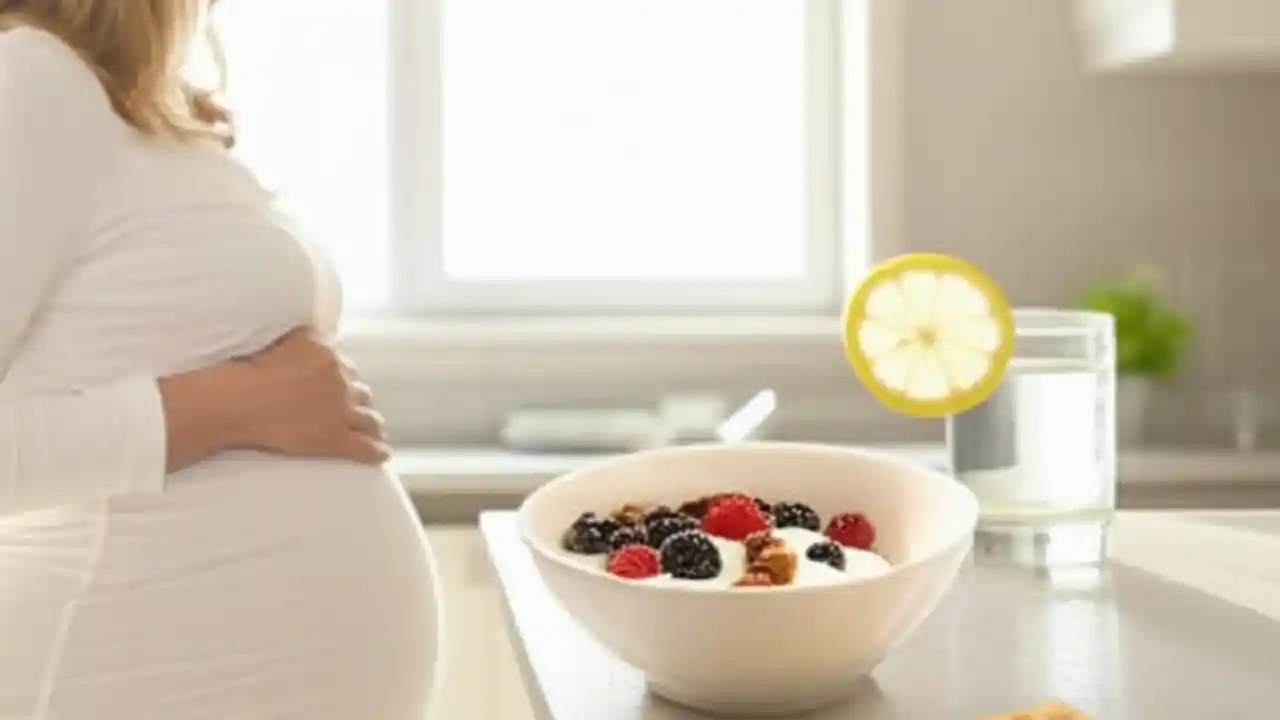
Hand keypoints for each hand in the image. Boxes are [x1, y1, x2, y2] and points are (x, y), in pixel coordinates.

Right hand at [227, 328, 388, 463]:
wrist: (237, 402)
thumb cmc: (250, 371)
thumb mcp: (283, 340)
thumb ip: (308, 337)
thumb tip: (326, 335)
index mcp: (328, 354)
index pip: (346, 366)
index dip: (343, 377)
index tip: (339, 385)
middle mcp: (339, 379)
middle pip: (359, 391)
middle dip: (355, 400)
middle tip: (348, 409)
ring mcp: (340, 410)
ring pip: (369, 418)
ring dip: (371, 424)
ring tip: (373, 431)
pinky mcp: (335, 438)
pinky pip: (365, 447)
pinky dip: (376, 452)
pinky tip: (382, 455)